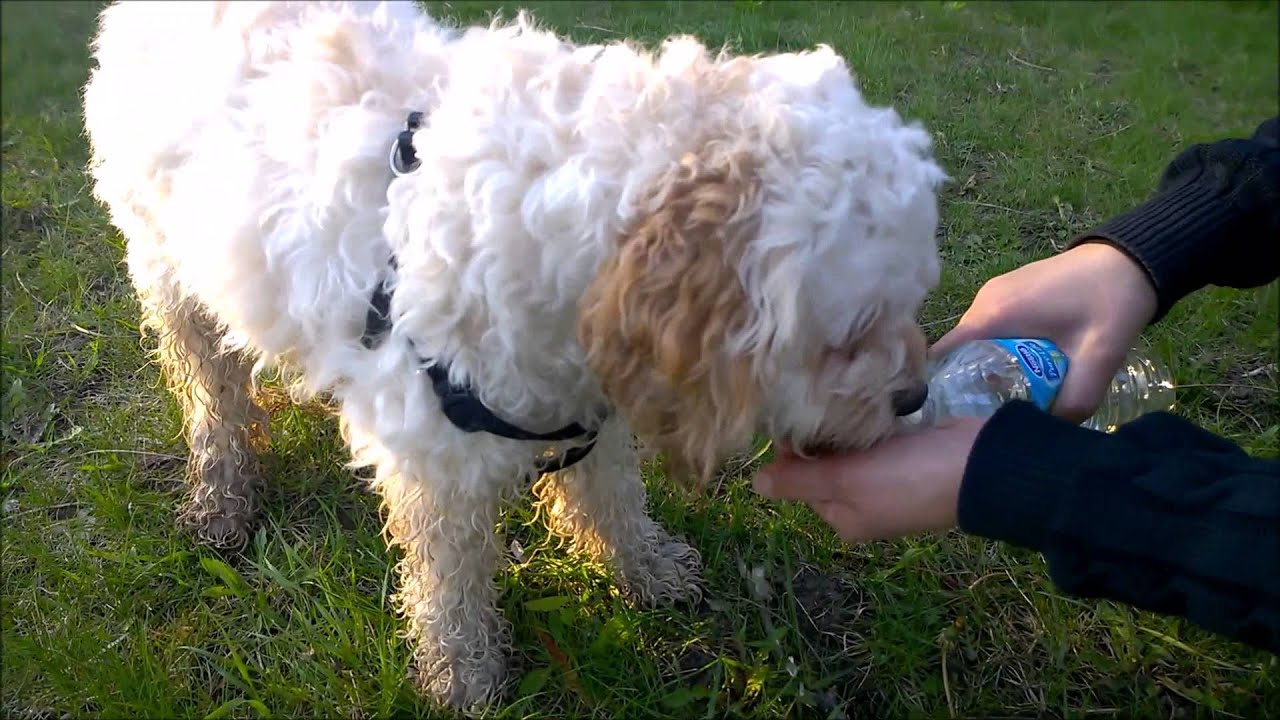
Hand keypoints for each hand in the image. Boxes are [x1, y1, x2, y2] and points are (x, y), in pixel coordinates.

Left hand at [751, 417, 986, 542]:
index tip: (792, 412)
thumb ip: (800, 482)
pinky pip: (872, 435)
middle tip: (815, 399)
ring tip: (836, 394)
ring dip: (840, 424)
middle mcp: (861, 501)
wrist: (981, 465)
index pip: (800, 480)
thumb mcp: (845, 483)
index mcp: (843, 517)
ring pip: (846, 446)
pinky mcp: (905, 451)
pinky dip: (865, 420)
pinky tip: (862, 398)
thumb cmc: (907, 478)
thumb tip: (755, 486)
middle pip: (821, 463)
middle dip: (816, 434)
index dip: (791, 448)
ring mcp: (885, 477)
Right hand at [932, 241, 1157, 422]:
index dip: (944, 387)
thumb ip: (1074, 402)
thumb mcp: (1097, 359)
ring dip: (989, 365)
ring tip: (1013, 391)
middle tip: (994, 410)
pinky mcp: (1008, 290)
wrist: (1131, 259)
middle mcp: (983, 301)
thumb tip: (1052, 433)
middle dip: (971, 382)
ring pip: (977, 340)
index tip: (955, 414)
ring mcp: (994, 292)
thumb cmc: (1109, 303)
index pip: (944, 355)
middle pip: (960, 352)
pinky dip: (1000, 348)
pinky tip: (1025, 364)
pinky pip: (991, 327)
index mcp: (993, 315)